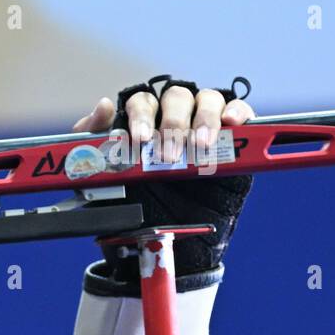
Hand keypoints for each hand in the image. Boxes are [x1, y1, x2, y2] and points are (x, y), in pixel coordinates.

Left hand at [73, 81, 256, 277]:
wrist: (164, 238)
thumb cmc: (132, 202)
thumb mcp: (104, 176)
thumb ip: (95, 142)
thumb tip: (104, 105)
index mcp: (141, 121)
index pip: (140, 102)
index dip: (139, 116)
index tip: (138, 140)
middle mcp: (172, 118)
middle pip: (175, 97)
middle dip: (171, 123)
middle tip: (167, 155)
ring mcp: (204, 125)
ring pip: (207, 99)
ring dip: (204, 119)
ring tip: (198, 145)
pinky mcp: (234, 138)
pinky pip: (239, 111)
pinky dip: (237, 112)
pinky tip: (230, 122)